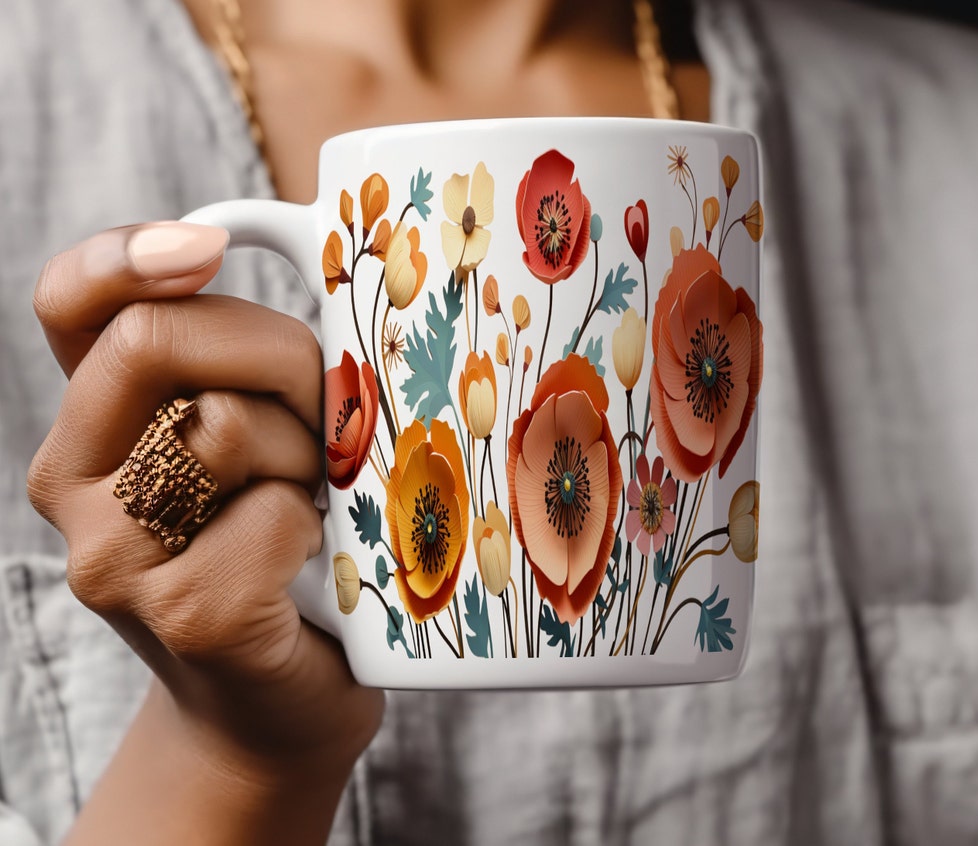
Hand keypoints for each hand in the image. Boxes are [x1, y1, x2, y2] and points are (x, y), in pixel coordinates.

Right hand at [27, 222, 383, 842]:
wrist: (275, 702)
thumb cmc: (281, 552)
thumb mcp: (254, 443)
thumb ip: (244, 365)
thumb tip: (297, 247)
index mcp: (92, 423)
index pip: (67, 304)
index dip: (128, 253)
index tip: (211, 248)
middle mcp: (73, 482)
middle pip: (159, 341)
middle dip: (275, 355)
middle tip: (325, 413)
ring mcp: (113, 557)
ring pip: (224, 424)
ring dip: (307, 451)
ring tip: (317, 500)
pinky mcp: (183, 613)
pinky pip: (272, 514)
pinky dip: (319, 526)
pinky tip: (314, 562)